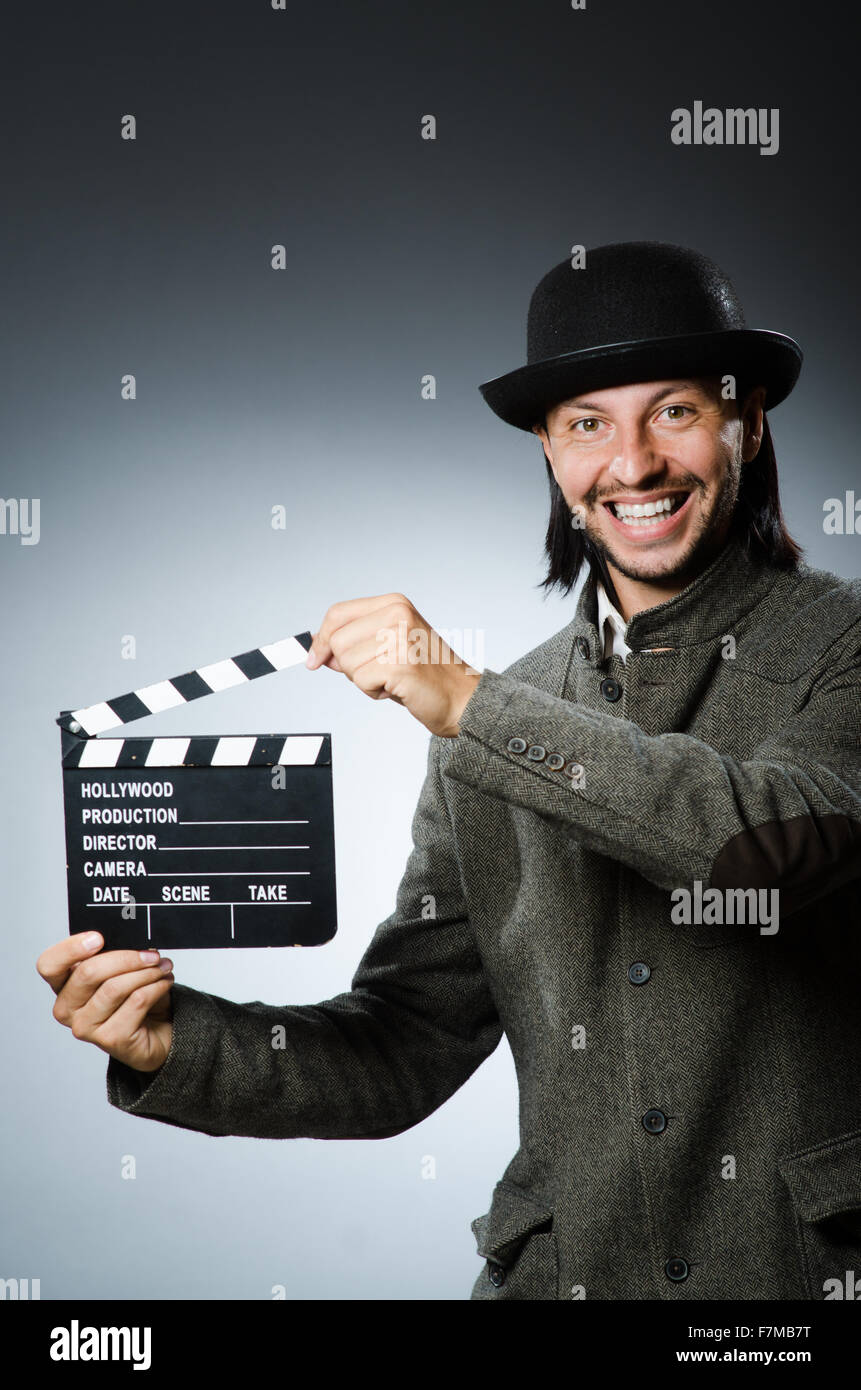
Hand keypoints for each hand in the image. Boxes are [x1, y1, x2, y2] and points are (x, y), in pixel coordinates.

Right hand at [37, 931, 174, 1072]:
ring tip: (162, 967)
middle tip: (151, 954)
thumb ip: (114, 954)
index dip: (70, 949)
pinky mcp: (111, 1040)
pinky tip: (164, 982)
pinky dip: (156, 987)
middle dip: (126, 957)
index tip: (98, 938)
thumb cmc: (133, 997)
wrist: (156, 1031)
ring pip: (115, 987)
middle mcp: (67, 1009)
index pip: (49, 965)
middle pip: (88, 973)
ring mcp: (86, 1027)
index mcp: (62, 986)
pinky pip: (136, 1002)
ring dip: (146, 972)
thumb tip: (131, 939)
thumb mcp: (119, 970)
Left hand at [306, 593, 481, 737]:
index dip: (321, 639)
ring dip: (364, 680)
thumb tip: (317, 648)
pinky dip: (374, 692)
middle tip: (380, 672)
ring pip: (347, 664)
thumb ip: (354, 644)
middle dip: (350, 666)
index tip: (314, 659)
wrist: (460, 698)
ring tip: (393, 679)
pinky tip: (398, 688)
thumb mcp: (386, 648)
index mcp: (394, 603)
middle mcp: (398, 614)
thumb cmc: (425, 675)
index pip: (338, 614)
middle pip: (337, 641)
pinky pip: (361, 681)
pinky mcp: (399, 663)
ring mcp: (400, 637)